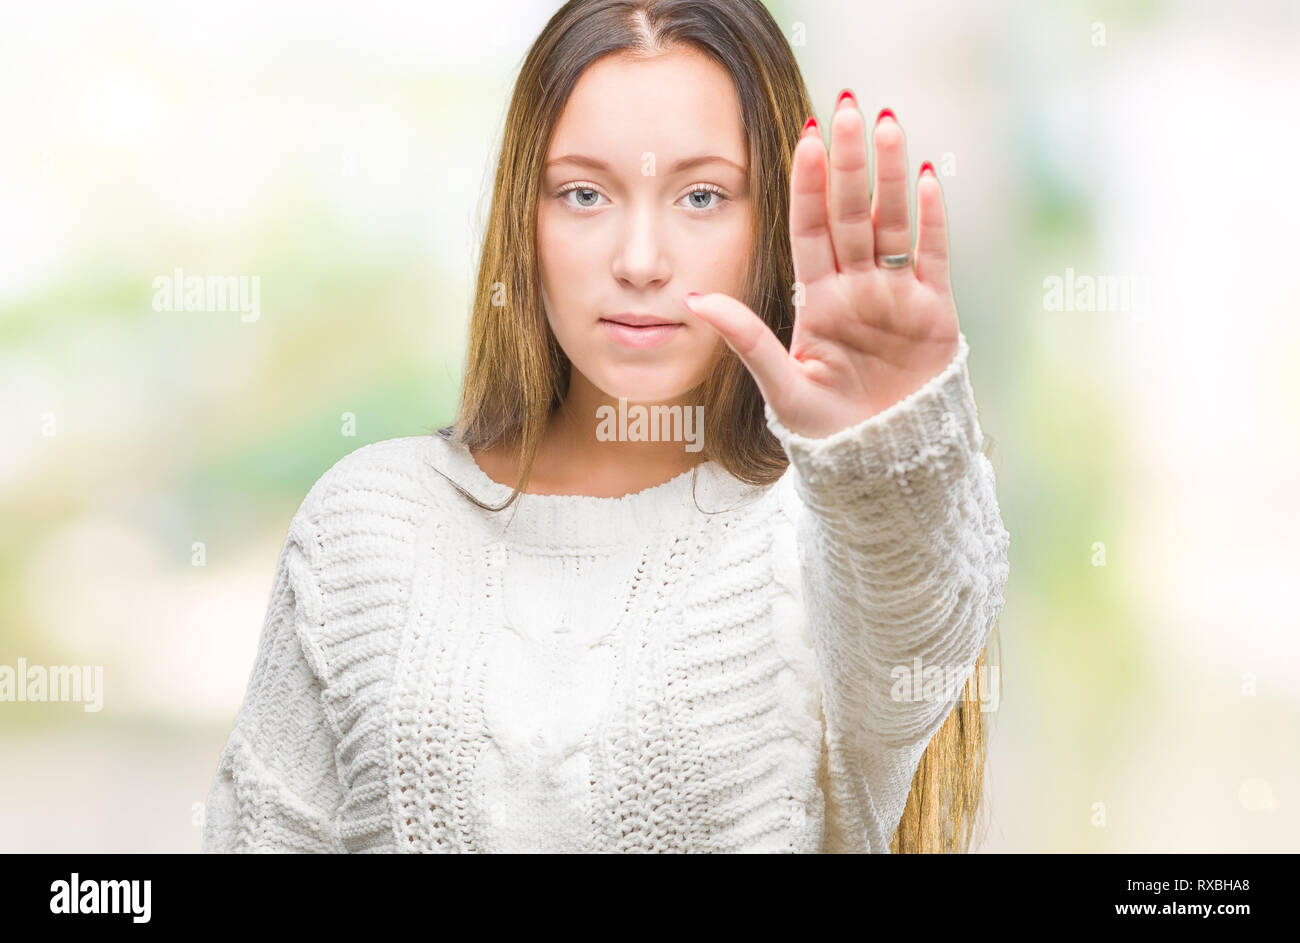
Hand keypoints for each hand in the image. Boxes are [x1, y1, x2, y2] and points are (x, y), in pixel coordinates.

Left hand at [683, 94, 960, 439]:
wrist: (883, 464)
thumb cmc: (827, 431)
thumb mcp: (781, 387)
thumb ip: (746, 340)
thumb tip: (694, 299)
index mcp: (816, 299)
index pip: (809, 230)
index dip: (807, 187)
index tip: (804, 140)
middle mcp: (856, 288)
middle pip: (851, 213)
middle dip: (849, 162)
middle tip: (847, 108)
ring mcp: (895, 295)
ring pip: (892, 223)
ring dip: (888, 174)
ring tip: (887, 123)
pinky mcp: (934, 311)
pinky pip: (933, 255)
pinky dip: (931, 218)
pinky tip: (924, 176)